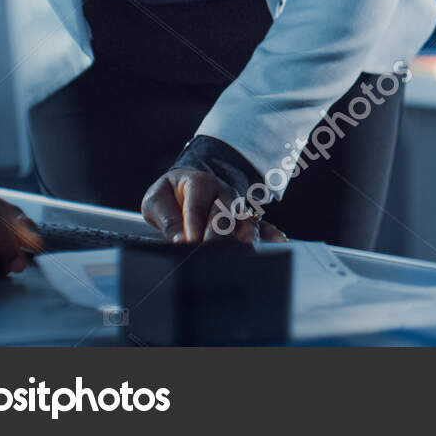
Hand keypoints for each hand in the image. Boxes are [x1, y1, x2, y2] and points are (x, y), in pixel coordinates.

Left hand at [140, 168, 286, 243]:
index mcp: (200, 182)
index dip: (194, 224)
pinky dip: (271, 233)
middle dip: (219, 234)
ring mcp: (237, 207)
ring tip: (248, 250)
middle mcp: (223, 193)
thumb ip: (166, 218)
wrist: (184, 188)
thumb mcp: (156, 201)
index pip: (198, 204)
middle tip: (211, 252)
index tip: (189, 243)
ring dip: (247, 235)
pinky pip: (261, 225)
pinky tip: (279, 241)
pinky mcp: (245, 220)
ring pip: (245, 220)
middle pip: (225, 213)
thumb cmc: (169, 195)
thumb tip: (179, 240)